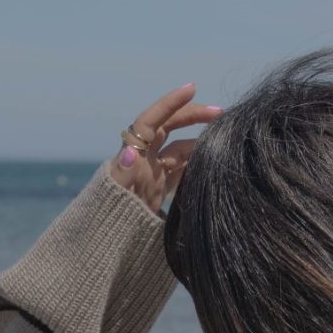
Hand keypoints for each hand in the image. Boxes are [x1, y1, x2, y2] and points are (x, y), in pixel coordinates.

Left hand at [107, 83, 220, 211]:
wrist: (109, 244)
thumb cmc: (110, 219)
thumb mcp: (115, 197)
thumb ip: (123, 176)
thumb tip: (131, 153)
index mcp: (133, 156)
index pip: (151, 121)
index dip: (170, 103)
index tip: (191, 88)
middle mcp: (144, 160)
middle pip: (169, 128)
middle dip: (192, 115)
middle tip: (221, 113)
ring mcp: (153, 175)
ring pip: (179, 149)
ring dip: (199, 140)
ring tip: (223, 138)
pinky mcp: (160, 190)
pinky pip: (181, 170)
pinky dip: (196, 163)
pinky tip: (212, 162)